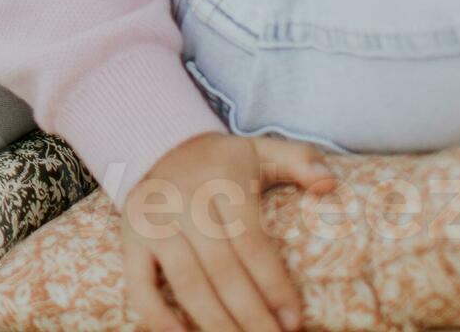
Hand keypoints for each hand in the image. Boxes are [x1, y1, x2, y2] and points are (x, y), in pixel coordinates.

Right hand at [122, 132, 336, 331]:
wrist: (155, 145)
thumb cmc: (220, 161)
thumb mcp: (261, 150)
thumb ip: (301, 159)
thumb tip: (330, 184)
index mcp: (221, 183)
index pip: (251, 243)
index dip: (274, 286)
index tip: (294, 320)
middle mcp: (184, 202)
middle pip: (222, 270)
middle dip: (251, 315)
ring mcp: (153, 223)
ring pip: (186, 282)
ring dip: (215, 322)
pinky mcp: (130, 239)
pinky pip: (139, 283)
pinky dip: (156, 314)